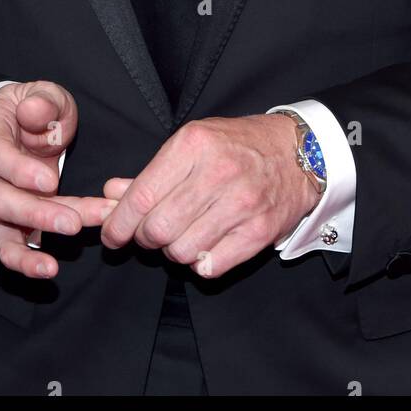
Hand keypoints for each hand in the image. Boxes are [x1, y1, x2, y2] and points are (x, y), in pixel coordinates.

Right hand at [0, 80, 116, 278]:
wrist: (18, 121)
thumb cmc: (34, 108)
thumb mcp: (44, 94)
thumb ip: (43, 101)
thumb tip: (33, 112)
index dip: (19, 170)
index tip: (51, 180)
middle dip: (34, 213)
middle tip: (73, 222)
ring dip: (28, 246)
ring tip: (52, 264)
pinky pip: (4, 243)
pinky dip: (23, 260)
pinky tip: (46, 269)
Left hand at [99, 113, 319, 278]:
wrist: (299, 152)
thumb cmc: (239, 145)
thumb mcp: (192, 144)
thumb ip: (150, 174)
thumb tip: (110, 195)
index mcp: (194, 145)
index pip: (142, 196)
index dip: (119, 223)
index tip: (112, 235)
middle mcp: (218, 173)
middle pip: (157, 229)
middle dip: (144, 238)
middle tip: (150, 233)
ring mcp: (242, 203)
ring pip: (181, 251)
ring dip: (174, 250)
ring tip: (183, 233)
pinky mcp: (260, 231)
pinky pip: (211, 266)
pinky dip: (201, 263)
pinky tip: (206, 245)